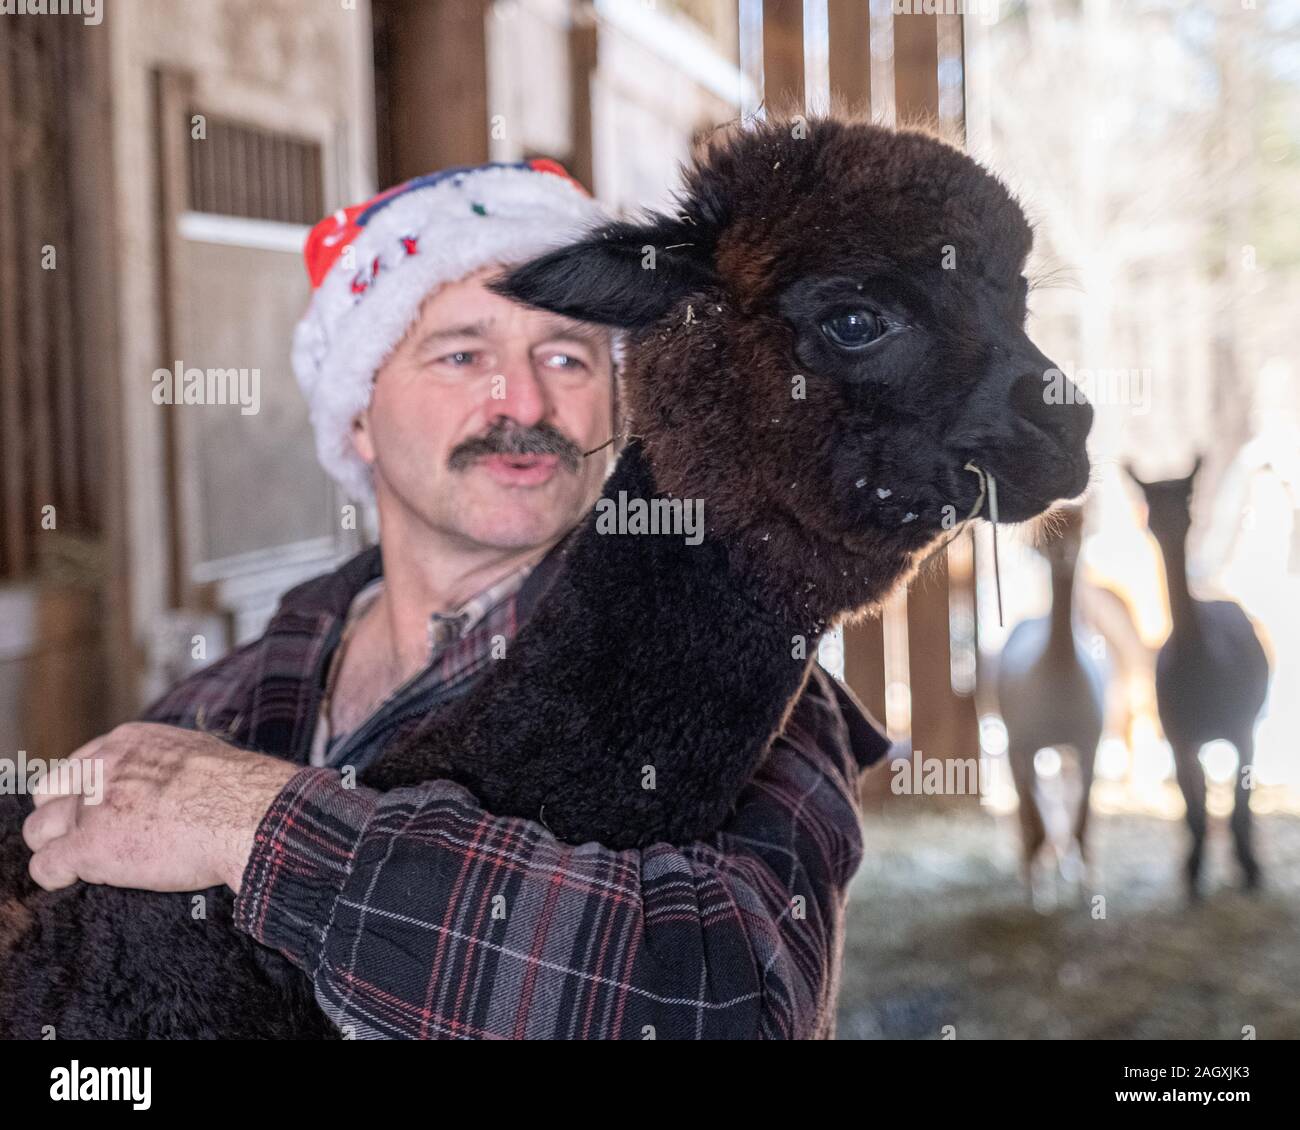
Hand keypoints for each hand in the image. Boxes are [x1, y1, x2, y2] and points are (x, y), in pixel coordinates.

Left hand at [22, 722, 298, 894]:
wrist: (250, 815)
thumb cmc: (241, 791)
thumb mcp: (197, 755)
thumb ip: (166, 764)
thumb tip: (172, 784)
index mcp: (129, 742)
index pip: (77, 766)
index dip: (84, 794)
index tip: (100, 811)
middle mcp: (103, 768)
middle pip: (48, 795)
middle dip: (64, 818)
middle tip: (91, 838)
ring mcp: (92, 807)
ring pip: (39, 831)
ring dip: (58, 847)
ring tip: (85, 863)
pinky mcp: (90, 846)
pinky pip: (46, 866)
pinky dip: (57, 876)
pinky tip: (75, 880)